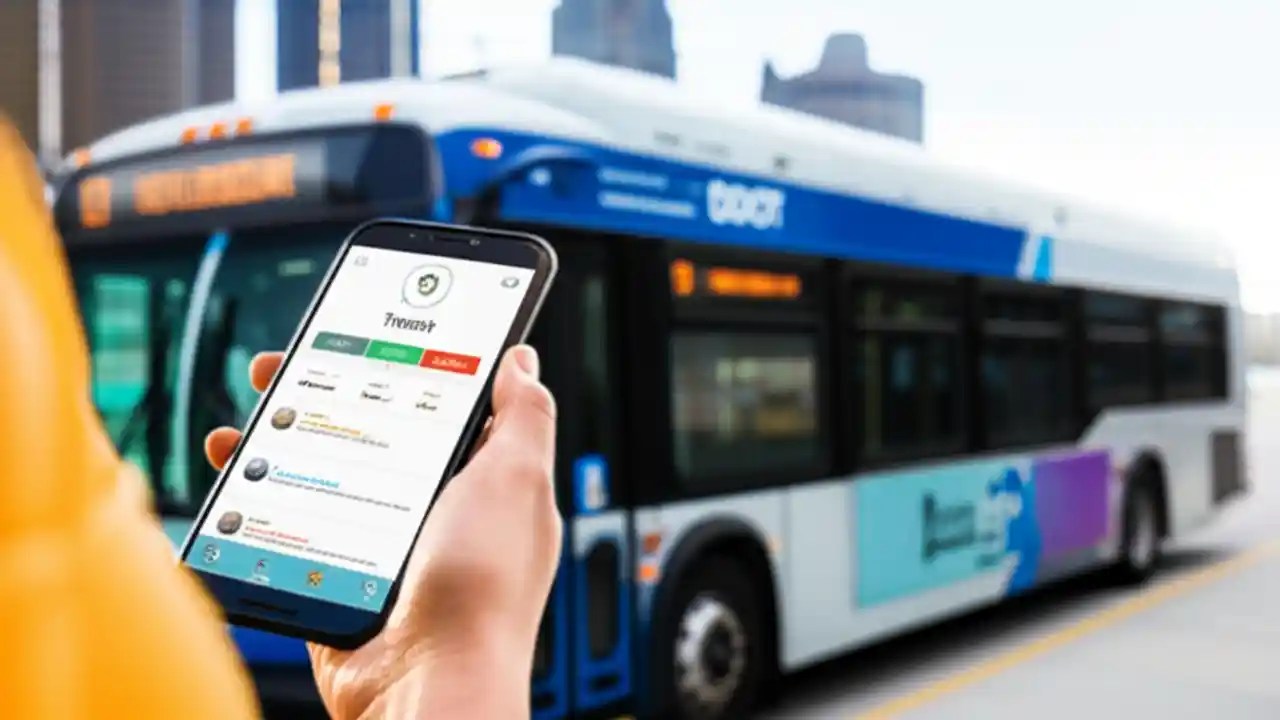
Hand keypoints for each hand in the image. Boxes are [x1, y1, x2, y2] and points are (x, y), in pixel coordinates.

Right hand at [205, 346, 559, 718]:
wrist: (427, 685)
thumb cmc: (482, 588)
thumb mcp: (516, 480)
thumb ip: (523, 415)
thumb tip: (522, 359)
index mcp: (484, 484)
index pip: (444, 409)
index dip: (406, 368)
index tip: (366, 332)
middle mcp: (436, 514)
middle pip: (373, 435)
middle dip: (326, 395)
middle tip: (285, 364)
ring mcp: (385, 549)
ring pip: (325, 476)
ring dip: (280, 440)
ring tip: (246, 413)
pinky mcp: (340, 580)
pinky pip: (294, 529)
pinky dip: (259, 500)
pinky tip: (235, 475)